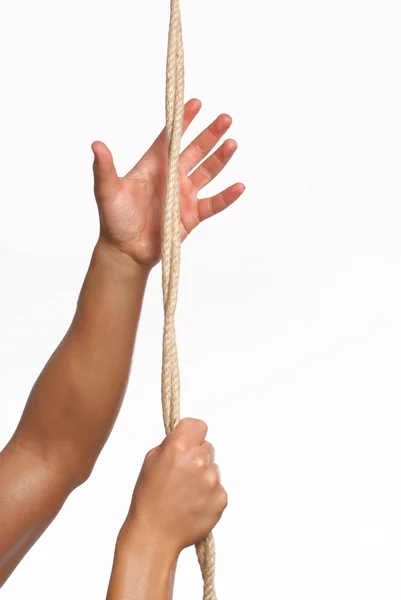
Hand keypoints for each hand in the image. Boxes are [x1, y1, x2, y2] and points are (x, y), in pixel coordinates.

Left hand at [92, 99, 244, 269]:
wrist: (126, 252)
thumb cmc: (114, 220)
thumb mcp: (107, 192)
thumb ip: (104, 168)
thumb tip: (96, 145)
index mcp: (153, 166)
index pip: (171, 138)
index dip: (183, 120)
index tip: (195, 102)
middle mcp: (171, 176)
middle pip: (194, 150)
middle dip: (209, 134)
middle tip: (225, 118)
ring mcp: (184, 195)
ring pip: (207, 172)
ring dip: (220, 158)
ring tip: (232, 143)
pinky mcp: (192, 215)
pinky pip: (214, 204)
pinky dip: (227, 196)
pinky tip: (239, 185)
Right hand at [120, 418, 227, 555]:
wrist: (154, 535)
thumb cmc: (148, 496)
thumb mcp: (151, 460)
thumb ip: (172, 443)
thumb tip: (188, 436)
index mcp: (179, 446)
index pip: (199, 425)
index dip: (192, 433)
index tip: (188, 442)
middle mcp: (198, 460)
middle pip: (207, 447)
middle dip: (196, 456)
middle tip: (181, 474)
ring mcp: (212, 480)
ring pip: (213, 467)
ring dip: (203, 476)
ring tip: (185, 493)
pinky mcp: (221, 498)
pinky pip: (218, 488)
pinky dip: (209, 494)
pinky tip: (193, 504)